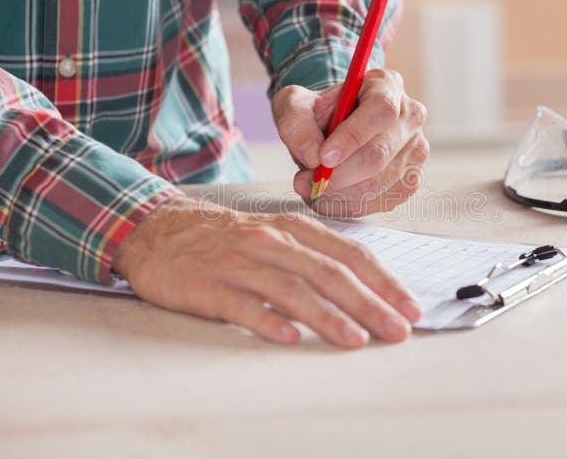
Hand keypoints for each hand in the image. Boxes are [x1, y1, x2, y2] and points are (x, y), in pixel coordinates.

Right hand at [112, 197, 421, 347]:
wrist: (157, 227)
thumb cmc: (226, 237)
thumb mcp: (274, 234)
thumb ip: (312, 255)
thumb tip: (362, 288)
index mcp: (293, 228)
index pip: (349, 252)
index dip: (383, 280)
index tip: (409, 307)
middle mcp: (271, 241)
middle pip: (328, 272)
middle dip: (369, 303)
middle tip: (397, 331)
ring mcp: (239, 262)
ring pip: (291, 288)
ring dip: (328, 316)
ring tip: (356, 340)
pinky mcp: (208, 285)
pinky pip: (241, 305)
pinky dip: (267, 321)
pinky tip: (289, 338)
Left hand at [272, 69, 428, 216]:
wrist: (330, 132)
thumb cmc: (317, 114)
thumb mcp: (294, 105)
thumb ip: (295, 123)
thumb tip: (312, 156)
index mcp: (386, 86)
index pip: (381, 110)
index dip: (352, 137)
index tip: (322, 157)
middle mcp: (409, 117)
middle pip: (379, 155)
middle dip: (338, 174)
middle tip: (305, 180)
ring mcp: (415, 151)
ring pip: (377, 184)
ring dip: (337, 193)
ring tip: (312, 186)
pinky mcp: (410, 181)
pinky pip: (378, 201)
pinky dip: (347, 205)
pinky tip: (330, 194)